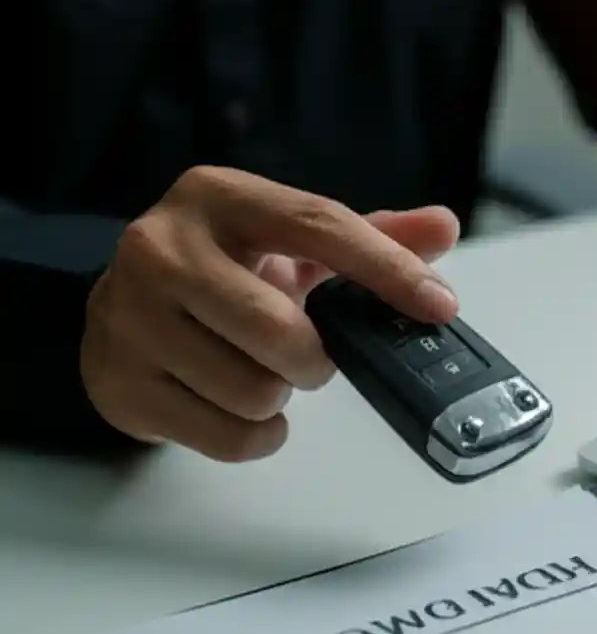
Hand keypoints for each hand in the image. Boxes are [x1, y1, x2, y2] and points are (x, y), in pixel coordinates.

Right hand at [81, 166, 460, 460]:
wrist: (124, 311)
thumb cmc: (225, 271)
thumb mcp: (291, 242)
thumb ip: (371, 236)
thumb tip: (442, 226)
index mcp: (217, 197)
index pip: (318, 226)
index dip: (386, 268)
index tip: (439, 306)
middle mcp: (160, 247)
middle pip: (279, 328)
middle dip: (315, 359)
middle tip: (311, 356)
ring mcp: (128, 317)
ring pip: (252, 391)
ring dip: (279, 396)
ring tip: (261, 372)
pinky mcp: (117, 382)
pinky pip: (225, 436)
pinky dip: (255, 436)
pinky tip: (239, 409)